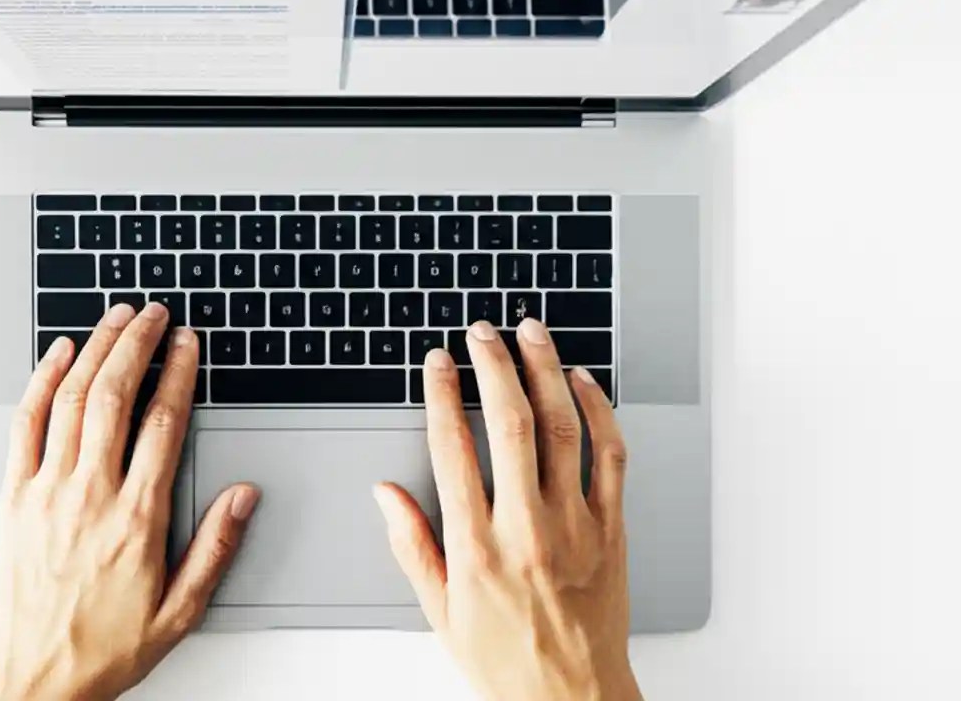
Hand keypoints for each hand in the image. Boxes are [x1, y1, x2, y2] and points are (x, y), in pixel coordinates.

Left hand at [0, 303, 258, 700]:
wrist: (34, 680)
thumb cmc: (104, 647)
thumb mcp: (181, 611)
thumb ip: (215, 547)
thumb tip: (243, 496)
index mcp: (136, 519)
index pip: (163, 424)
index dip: (178, 374)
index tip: (187, 344)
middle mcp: (89, 495)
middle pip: (116, 396)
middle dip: (138, 344)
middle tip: (155, 314)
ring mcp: (46, 491)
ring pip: (72, 400)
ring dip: (95, 350)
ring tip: (116, 318)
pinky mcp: (13, 497)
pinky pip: (25, 425)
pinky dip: (42, 382)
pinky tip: (57, 355)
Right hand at [374, 319, 638, 700]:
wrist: (574, 698)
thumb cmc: (506, 661)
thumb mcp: (439, 612)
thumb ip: (411, 545)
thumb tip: (385, 493)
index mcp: (476, 547)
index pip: (453, 448)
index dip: (443, 394)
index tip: (438, 362)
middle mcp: (526, 528)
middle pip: (510, 424)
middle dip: (493, 365)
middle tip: (482, 332)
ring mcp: (575, 525)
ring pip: (562, 429)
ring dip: (545, 371)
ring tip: (530, 333)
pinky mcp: (612, 529)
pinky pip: (611, 457)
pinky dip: (599, 412)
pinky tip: (582, 382)